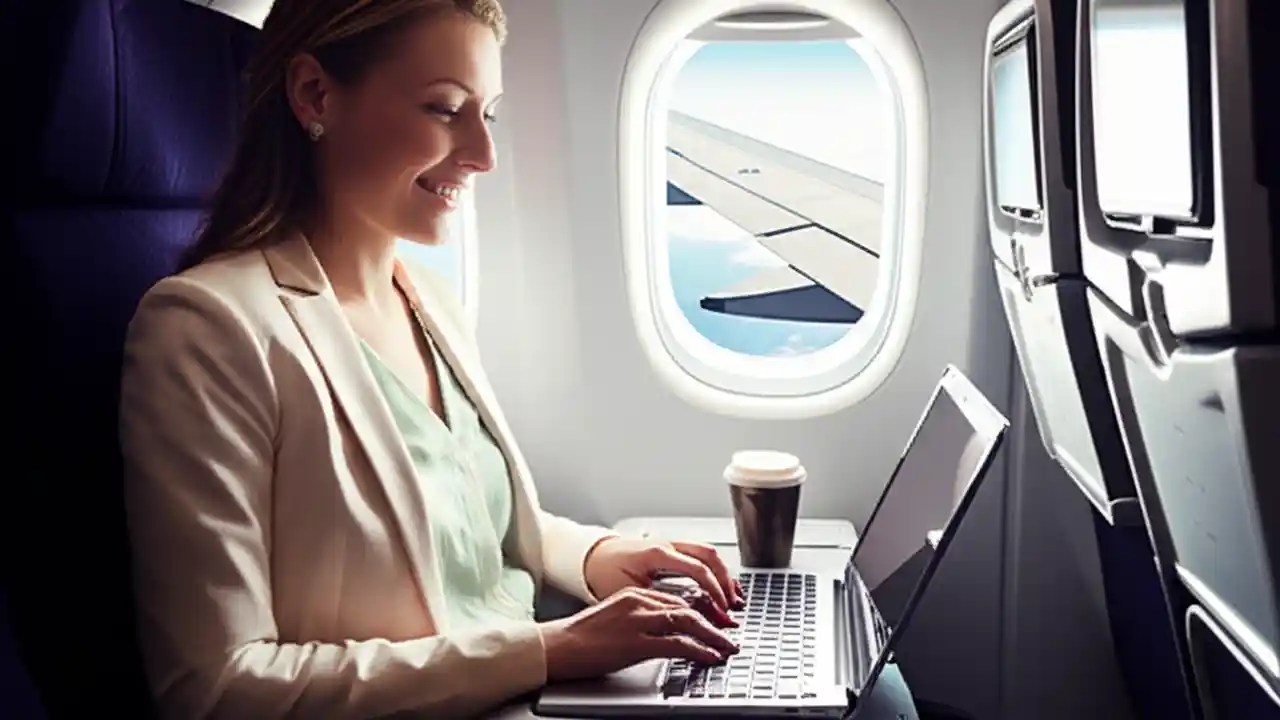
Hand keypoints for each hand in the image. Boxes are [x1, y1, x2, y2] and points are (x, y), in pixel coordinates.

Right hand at [539, 587, 739, 680]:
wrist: (557, 646)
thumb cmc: (581, 637)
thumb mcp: (614, 617)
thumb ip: (640, 616)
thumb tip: (666, 628)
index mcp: (634, 592)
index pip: (678, 596)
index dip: (703, 608)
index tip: (718, 618)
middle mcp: (638, 601)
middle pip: (688, 606)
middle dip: (714, 620)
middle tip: (730, 632)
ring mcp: (638, 621)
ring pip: (688, 621)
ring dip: (713, 635)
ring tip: (728, 646)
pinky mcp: (636, 643)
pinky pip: (677, 644)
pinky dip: (699, 650)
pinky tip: (710, 657)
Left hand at [584, 537, 744, 612]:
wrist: (590, 558)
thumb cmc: (603, 574)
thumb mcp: (629, 594)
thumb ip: (659, 602)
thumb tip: (687, 615)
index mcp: (657, 553)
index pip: (697, 568)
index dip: (713, 590)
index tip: (722, 609)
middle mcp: (666, 544)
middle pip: (708, 556)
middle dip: (725, 581)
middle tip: (733, 604)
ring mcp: (670, 544)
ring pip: (707, 552)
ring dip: (723, 574)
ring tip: (733, 596)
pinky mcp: (670, 549)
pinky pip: (699, 554)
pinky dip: (713, 569)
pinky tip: (721, 584)